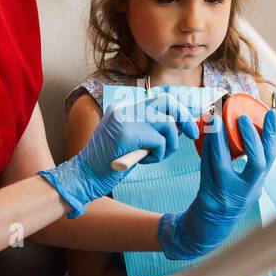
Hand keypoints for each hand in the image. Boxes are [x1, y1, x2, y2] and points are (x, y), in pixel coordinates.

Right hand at [39, 93, 198, 217]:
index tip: (188, 126)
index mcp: (124, 108)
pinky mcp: (127, 133)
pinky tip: (142, 162)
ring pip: (167, 125)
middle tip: (193, 134)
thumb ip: (148, 129)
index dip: (177, 110)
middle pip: (167, 101)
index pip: (159, 99)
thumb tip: (178, 126)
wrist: (83, 177)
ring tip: (154, 157)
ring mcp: (125, 118)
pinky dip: (158, 155)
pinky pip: (160, 142)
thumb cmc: (107, 164)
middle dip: (184, 118)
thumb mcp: (129, 141)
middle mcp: (124, 108)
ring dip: (169, 145)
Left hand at [159, 107, 275, 259]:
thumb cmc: (227, 200)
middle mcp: (246, 192)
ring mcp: (227, 196)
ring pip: (224, 165)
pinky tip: (205, 136)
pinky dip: (206, 150)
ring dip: (220, 140)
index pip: (270, 158)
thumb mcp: (245, 186)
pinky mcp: (208, 197)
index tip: (271, 114)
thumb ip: (250, 166)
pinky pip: (206, 169)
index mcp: (256, 185)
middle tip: (242, 118)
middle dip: (251, 138)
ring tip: (217, 120)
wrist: (208, 228)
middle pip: (257, 164)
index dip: (272, 135)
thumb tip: (251, 130)